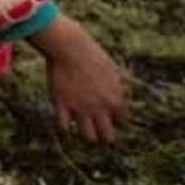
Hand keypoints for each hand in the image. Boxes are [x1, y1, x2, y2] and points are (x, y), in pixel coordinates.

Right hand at [30, 17, 128, 143]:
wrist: (70, 48)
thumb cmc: (92, 54)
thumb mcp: (111, 71)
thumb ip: (115, 89)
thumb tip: (117, 99)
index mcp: (115, 99)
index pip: (122, 121)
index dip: (116, 119)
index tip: (110, 116)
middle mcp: (100, 108)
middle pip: (107, 136)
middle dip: (104, 135)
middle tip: (99, 129)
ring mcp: (80, 108)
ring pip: (88, 137)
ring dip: (87, 135)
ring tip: (83, 129)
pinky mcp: (62, 105)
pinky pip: (64, 127)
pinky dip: (65, 127)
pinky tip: (65, 121)